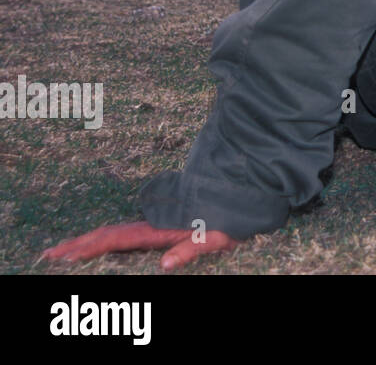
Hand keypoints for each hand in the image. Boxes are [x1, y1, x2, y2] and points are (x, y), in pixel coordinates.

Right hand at [42, 220, 239, 270]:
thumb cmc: (229, 219)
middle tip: (49, 253)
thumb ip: (190, 250)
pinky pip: (126, 233)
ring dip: (88, 241)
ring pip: (114, 232)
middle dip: (77, 244)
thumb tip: (164, 264)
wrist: (243, 194)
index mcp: (159, 228)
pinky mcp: (161, 225)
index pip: (116, 239)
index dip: (88, 247)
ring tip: (63, 250)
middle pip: (107, 233)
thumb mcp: (215, 237)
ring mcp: (155, 223)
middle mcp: (152, 224)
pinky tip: (99, 245)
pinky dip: (105, 239)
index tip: (63, 255)